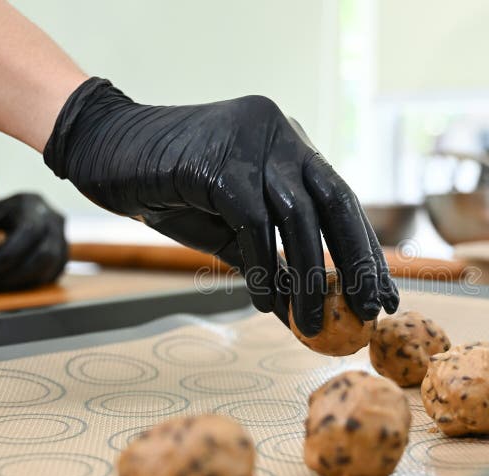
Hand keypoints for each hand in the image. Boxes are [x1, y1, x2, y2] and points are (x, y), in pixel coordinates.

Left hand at [0, 193, 67, 291]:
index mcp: (31, 204)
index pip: (29, 230)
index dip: (8, 254)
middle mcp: (52, 220)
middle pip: (45, 253)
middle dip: (12, 273)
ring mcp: (60, 240)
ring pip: (49, 268)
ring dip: (18, 282)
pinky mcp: (60, 259)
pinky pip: (48, 277)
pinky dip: (24, 285)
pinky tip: (2, 285)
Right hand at [44, 78, 398, 334]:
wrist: (106, 151)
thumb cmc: (173, 188)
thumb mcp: (233, 227)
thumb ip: (271, 255)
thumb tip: (305, 305)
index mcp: (291, 147)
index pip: (342, 200)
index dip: (366, 249)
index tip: (383, 293)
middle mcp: (281, 136)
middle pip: (336, 202)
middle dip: (358, 262)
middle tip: (370, 312)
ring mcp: (251, 143)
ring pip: (299, 218)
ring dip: (310, 278)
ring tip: (313, 325)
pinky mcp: (219, 160)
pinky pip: (254, 224)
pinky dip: (264, 268)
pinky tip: (267, 304)